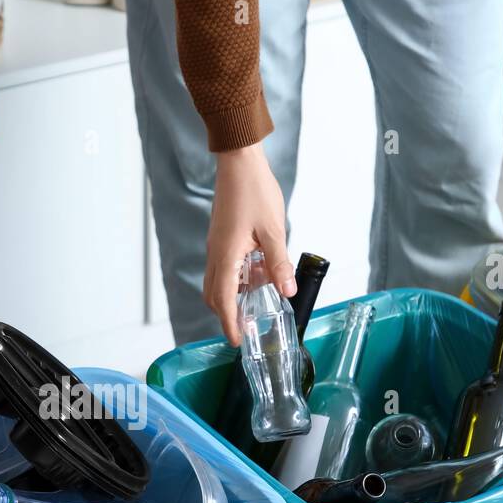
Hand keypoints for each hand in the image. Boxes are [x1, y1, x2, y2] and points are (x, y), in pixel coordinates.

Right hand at [206, 143, 296, 345]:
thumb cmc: (255, 191)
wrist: (239, 163)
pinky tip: (255, 274)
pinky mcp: (220, 239)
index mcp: (226, 255)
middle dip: (227, 315)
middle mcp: (216, 254)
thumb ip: (280, 262)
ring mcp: (216, 246)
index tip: (237, 340)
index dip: (229, 323)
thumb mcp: (274, 229)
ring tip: (256, 301)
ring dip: (232, 297)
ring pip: (217, 283)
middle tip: (247, 327)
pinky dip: (235, 280)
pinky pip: (222, 268)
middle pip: (214, 296)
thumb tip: (287, 290)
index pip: (224, 300)